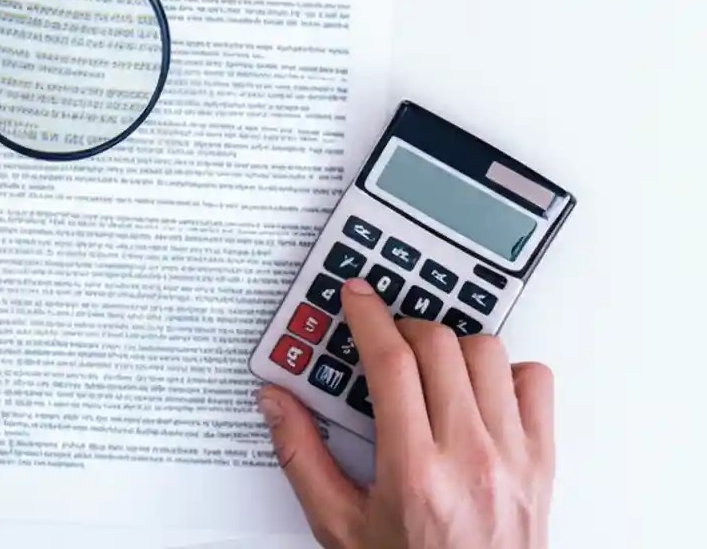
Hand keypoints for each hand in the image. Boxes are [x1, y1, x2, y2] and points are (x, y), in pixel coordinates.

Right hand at [256, 278, 553, 548]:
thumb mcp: (339, 526)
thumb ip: (302, 457)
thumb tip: (278, 404)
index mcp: (414, 470)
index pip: (391, 362)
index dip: (368, 316)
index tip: (357, 297)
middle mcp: (469, 455)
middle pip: (438, 345)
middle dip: (403, 326)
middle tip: (383, 336)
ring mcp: (513, 455)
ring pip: (488, 353)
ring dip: (453, 346)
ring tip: (429, 364)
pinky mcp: (543, 460)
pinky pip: (537, 382)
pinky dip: (508, 371)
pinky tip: (480, 388)